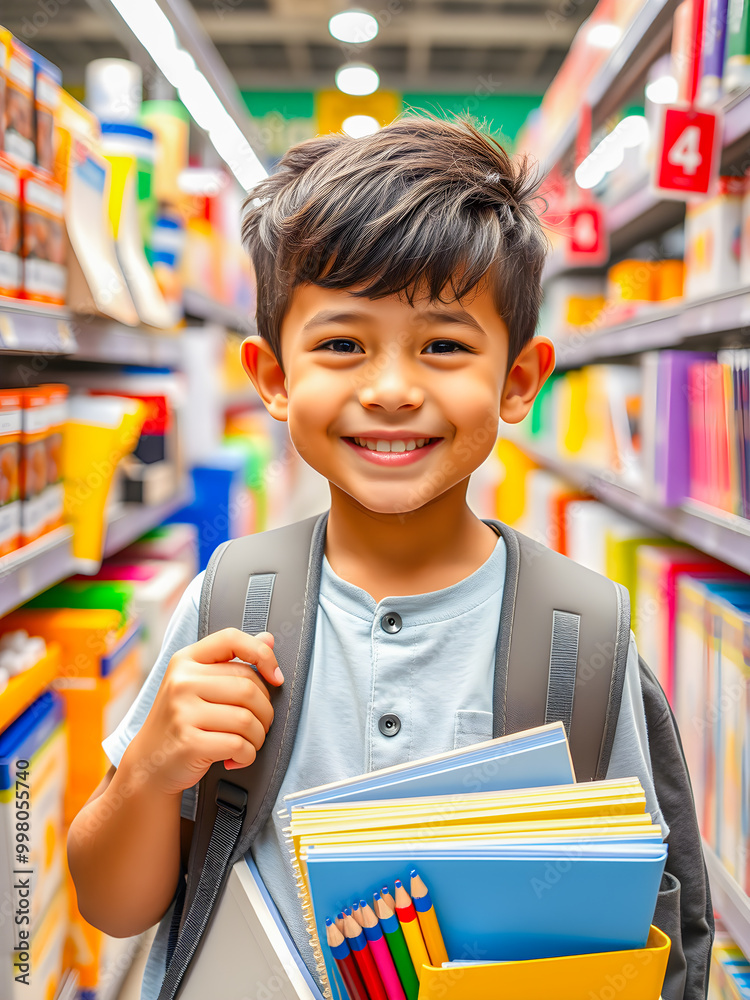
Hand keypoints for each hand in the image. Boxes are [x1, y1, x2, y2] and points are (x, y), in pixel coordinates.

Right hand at [121, 628, 283, 796]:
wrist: (149, 764)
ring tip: (247, 743)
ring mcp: (182, 712)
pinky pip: (238, 745)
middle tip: (259, 725)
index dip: (262, 654)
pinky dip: (247, 755)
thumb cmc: (182, 721)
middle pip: (248, 687)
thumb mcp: (199, 683)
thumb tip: (268, 638)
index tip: (275, 677)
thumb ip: (232, 661)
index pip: (231, 639)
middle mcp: (181, 681)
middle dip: (265, 711)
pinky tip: (236, 758)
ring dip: (258, 737)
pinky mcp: (188, 743)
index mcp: (185, 660)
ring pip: (247, 719)